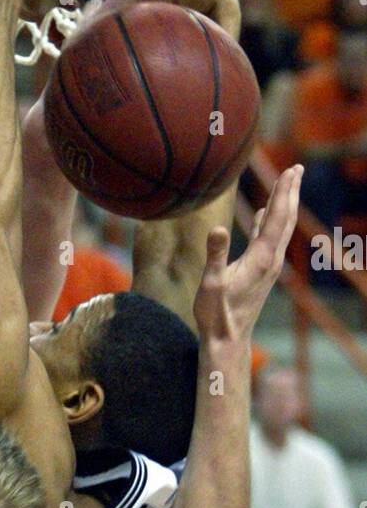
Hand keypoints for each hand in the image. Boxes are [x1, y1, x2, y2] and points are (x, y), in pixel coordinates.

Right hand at [193, 165, 301, 345]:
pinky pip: (271, 239)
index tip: (289, 170)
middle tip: (296, 168)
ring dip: (284, 205)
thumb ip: (215, 255)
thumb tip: (218, 228)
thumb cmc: (216, 314)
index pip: (277, 218)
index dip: (283, 193)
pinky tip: (267, 214)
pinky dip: (272, 221)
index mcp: (261, 258)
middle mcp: (271, 260)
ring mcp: (269, 266)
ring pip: (281, 228)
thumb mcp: (211, 284)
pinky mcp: (263, 272)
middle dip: (290, 192)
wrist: (228, 339)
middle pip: (285, 219)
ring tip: (287, 185)